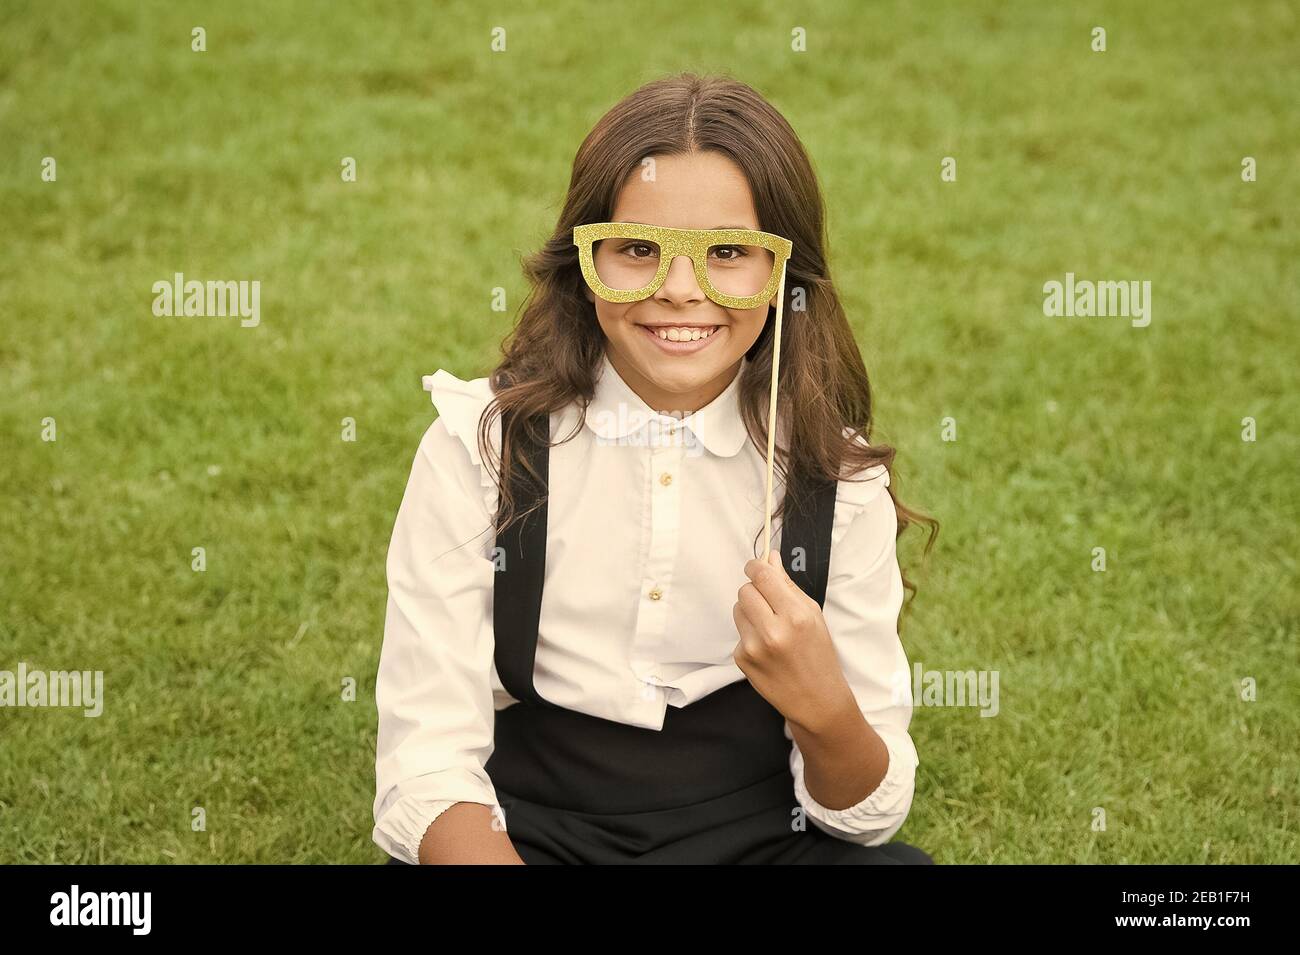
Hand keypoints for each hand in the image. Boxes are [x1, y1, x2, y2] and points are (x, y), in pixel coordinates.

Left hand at [732, 550, 857, 734]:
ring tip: (770, 626)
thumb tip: (770, 558)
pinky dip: (749, 633)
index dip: (755, 566)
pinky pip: (738, 631)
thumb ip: (788, 585)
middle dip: (754, 590)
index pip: (762, 576)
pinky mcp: (742, 659)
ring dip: (750, 611)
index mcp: (795, 616)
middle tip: (767, 600)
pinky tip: (766, 647)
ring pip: (737, 608)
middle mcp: (773, 631)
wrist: (816, 699)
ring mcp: (754, 647)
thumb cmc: (818, 654)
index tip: (755, 566)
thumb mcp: (812, 615)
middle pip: (745, 590)